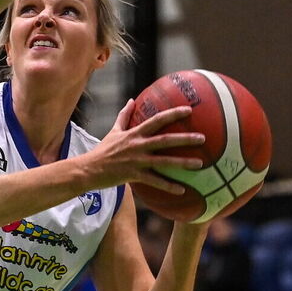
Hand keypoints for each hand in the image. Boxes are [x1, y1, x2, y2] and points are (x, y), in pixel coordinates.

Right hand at [82, 99, 205, 193]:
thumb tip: (132, 100)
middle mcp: (137, 146)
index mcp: (133, 134)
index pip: (156, 120)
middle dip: (184, 138)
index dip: (172, 114)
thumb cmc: (102, 150)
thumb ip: (124, 116)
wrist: (88, 169)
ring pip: (163, 162)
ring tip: (200, 164)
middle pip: (164, 140)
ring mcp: (136, 161)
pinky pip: (154, 181)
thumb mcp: (113, 131)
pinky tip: (182, 190)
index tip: (188, 110)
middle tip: (203, 138)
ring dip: (182, 163)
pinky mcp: (133, 175)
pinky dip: (168, 186)